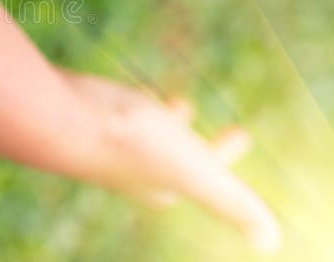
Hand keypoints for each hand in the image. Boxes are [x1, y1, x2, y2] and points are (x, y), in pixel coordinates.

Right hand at [60, 70, 281, 253]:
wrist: (61, 120)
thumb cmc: (130, 144)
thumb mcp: (196, 171)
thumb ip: (233, 203)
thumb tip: (272, 243)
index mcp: (161, 181)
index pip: (204, 174)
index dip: (225, 152)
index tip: (243, 130)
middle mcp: (130, 167)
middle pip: (168, 152)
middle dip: (186, 134)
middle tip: (190, 106)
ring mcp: (103, 141)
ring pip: (138, 131)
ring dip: (156, 116)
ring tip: (161, 96)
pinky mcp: (79, 117)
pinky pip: (110, 111)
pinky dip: (125, 102)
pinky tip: (118, 89)